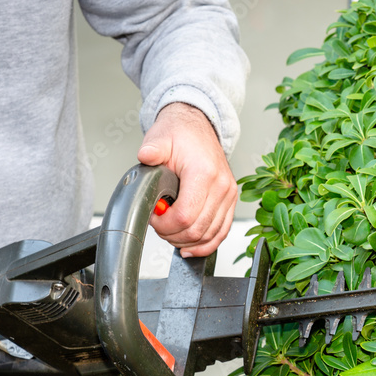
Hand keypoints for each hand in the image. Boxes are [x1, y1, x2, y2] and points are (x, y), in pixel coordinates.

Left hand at [137, 103, 237, 256]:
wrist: (198, 128)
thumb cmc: (181, 134)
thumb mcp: (161, 138)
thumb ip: (152, 149)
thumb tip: (145, 157)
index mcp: (204, 173)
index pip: (185, 216)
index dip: (165, 225)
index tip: (154, 217)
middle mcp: (222, 186)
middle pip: (198, 230)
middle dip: (173, 235)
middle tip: (159, 226)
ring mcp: (229, 195)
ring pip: (210, 235)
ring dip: (187, 241)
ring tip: (170, 234)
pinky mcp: (230, 201)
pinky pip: (222, 232)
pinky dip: (206, 244)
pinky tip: (190, 247)